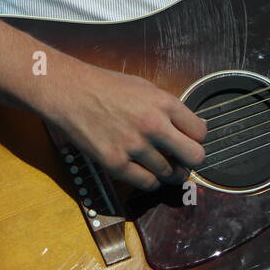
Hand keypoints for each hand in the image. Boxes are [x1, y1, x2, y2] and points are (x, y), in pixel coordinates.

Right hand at [40, 59, 206, 191]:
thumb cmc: (105, 87)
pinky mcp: (115, 163)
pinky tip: (148, 174)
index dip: (197, 138)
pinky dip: (151, 181)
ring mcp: (134, 146)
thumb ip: (169, 107)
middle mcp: (153, 125)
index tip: (190, 140)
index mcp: (163, 103)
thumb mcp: (145, 87)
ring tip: (166, 168)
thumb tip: (193, 125)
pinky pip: (146, 182)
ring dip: (170, 173)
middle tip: (184, 161)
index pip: (200, 132)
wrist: (69, 93)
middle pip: (194, 156)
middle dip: (192, 160)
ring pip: (170, 173)